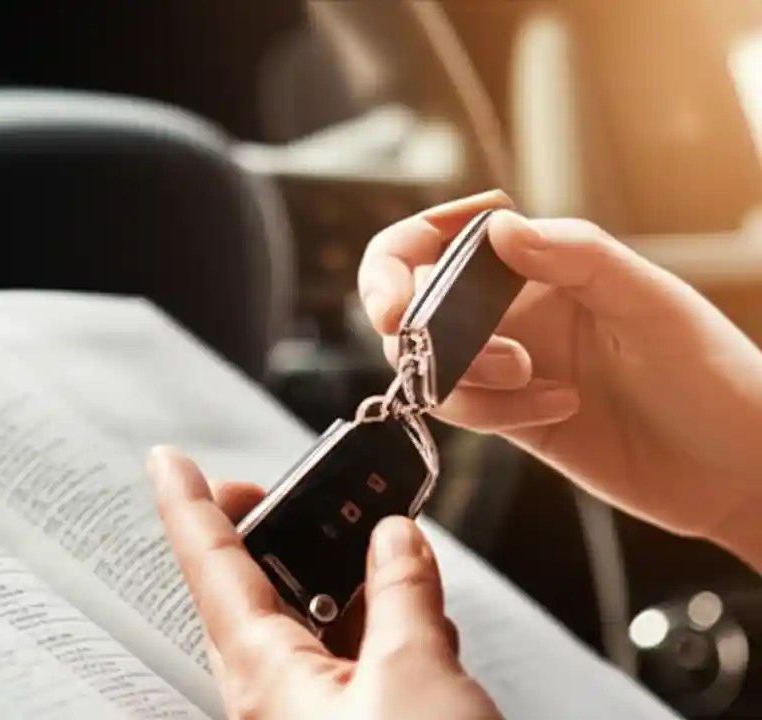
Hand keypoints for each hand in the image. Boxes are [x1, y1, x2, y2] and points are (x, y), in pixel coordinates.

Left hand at [147, 446, 498, 719]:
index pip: (210, 565)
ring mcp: (308, 716)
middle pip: (252, 590)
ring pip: (306, 624)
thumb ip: (403, 593)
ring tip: (370, 535)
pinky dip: (372, 620)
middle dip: (270, 532)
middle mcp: (272, 694)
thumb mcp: (418, 672)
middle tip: (293, 488)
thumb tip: (394, 538)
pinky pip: (344, 661)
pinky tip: (406, 602)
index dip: (187, 505)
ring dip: (336, 576)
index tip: (165, 460)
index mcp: (264, 672)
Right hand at [358, 191, 761, 562]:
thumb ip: (575, 257)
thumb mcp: (651, 303)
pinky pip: (459, 408)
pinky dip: (489, 411)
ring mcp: (507, 363)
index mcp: (543, 262)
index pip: (443, 238)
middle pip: (411, 298)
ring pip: (425, 358)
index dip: (403, 255)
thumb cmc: (715, 375)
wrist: (738, 470)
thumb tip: (496, 226)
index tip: (404, 292)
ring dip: (460, 370)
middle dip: (404, 316)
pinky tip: (561, 408)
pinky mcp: (510, 417)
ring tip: (532, 379)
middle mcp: (514, 308)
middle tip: (415, 334)